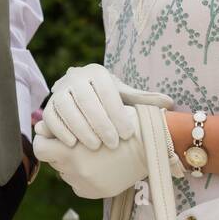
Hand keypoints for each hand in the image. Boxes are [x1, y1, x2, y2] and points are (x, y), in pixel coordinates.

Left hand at [32, 109, 147, 198]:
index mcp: (71, 149)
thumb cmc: (119, 121)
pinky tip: (96, 163)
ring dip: (71, 162)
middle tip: (74, 140)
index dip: (45, 138)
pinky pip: (78, 184)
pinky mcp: (96, 193)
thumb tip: (39, 127)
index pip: (40, 147)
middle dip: (59, 149)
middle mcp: (76, 170)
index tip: (53, 133)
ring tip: (89, 151)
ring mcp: (87, 184)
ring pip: (65, 172)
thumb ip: (61, 121)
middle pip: (52, 159)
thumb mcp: (90, 113)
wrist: (150, 144)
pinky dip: (82, 175)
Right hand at [41, 64, 175, 148]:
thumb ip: (144, 100)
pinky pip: (51, 116)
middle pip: (86, 99)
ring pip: (66, 107)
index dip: (117, 113)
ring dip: (80, 128)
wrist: (81, 96)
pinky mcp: (49, 105)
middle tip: (112, 143)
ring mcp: (59, 90)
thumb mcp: (125, 97)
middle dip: (100, 123)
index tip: (127, 134)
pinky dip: (60, 130)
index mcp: (97, 72)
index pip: (106, 91)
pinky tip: (73, 144)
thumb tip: (170, 103)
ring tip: (94, 146)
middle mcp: (75, 77)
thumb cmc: (109, 100)